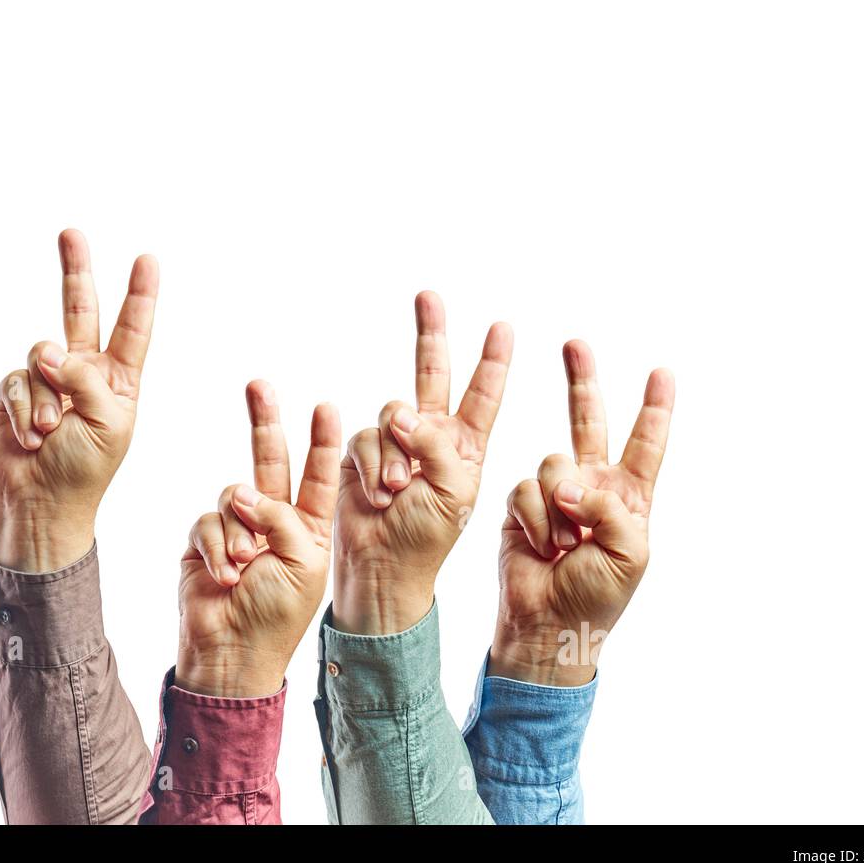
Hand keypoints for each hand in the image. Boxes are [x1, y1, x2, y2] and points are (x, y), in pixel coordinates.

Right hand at [0, 229, 158, 571]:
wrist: (42, 503)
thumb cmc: (85, 470)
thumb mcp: (108, 423)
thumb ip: (86, 378)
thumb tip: (49, 351)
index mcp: (117, 380)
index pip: (132, 329)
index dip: (139, 295)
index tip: (147, 259)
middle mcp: (83, 372)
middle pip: (79, 310)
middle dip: (75, 271)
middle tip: (72, 233)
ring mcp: (47, 380)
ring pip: (41, 355)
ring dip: (45, 397)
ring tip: (51, 432)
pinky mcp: (14, 393)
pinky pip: (15, 381)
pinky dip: (23, 409)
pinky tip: (30, 436)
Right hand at [177, 382, 340, 697]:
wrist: (234, 653)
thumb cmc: (279, 615)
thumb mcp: (304, 563)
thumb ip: (285, 520)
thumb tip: (247, 494)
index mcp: (309, 526)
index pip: (318, 474)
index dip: (321, 441)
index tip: (324, 405)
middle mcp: (274, 521)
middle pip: (270, 460)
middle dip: (264, 422)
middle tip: (259, 385)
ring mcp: (239, 529)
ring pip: (234, 492)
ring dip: (238, 529)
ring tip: (244, 565)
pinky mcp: (205, 541)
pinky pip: (208, 520)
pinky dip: (215, 547)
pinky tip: (223, 574)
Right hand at [334, 292, 512, 634]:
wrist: (382, 567)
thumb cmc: (429, 540)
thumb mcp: (456, 494)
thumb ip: (438, 447)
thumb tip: (405, 414)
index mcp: (466, 446)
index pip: (484, 394)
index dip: (492, 361)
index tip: (502, 326)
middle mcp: (431, 435)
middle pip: (431, 372)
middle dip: (430, 333)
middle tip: (428, 295)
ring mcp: (394, 443)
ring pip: (391, 414)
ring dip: (393, 454)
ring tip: (398, 492)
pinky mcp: (360, 453)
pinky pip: (362, 438)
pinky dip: (368, 466)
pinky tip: (377, 495)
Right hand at [491, 340, 674, 684]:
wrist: (547, 624)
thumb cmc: (598, 598)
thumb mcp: (629, 554)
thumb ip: (609, 508)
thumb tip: (567, 483)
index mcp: (629, 497)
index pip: (647, 444)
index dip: (655, 410)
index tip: (662, 373)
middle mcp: (592, 487)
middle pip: (589, 422)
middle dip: (582, 383)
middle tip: (575, 345)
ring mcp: (555, 495)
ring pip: (551, 462)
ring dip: (555, 505)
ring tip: (562, 544)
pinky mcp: (520, 505)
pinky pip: (522, 488)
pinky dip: (530, 517)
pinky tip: (538, 545)